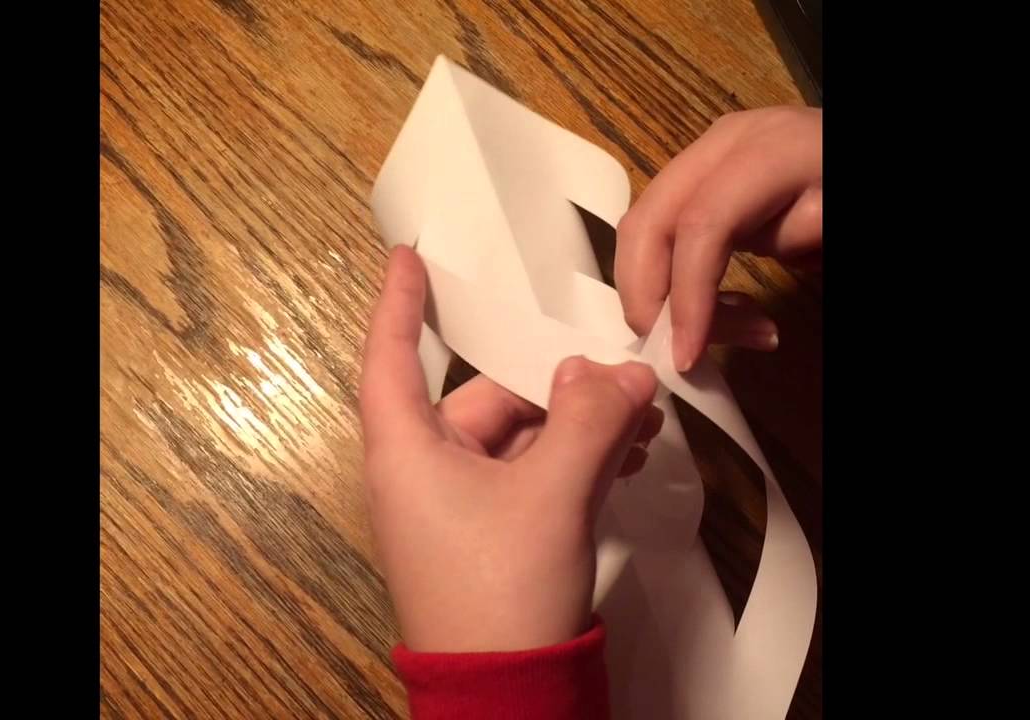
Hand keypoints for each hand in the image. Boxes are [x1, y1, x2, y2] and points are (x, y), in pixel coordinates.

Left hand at [359, 246, 661, 652]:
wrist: (507, 695)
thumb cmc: (501, 592)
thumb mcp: (551, 493)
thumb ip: (586, 420)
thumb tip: (616, 371)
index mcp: (407, 450)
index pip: (390, 358)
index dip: (397, 304)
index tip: (406, 258)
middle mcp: (424, 473)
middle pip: (484, 399)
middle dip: (554, 385)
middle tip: (618, 377)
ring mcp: (458, 509)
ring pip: (517, 440)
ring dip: (575, 425)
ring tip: (639, 420)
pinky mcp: (491, 540)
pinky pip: (529, 477)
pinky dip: (572, 462)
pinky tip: (624, 457)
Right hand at [615, 106, 821, 370]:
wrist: (845, 159)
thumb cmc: (847, 188)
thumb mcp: (837, 219)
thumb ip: (795, 243)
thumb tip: (726, 292)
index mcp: (767, 152)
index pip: (701, 225)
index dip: (686, 296)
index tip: (687, 357)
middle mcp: (720, 146)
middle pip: (646, 224)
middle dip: (645, 298)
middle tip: (677, 351)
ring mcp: (704, 157)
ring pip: (641, 229)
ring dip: (654, 293)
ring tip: (711, 332)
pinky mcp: (698, 177)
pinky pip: (658, 231)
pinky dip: (665, 278)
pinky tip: (710, 306)